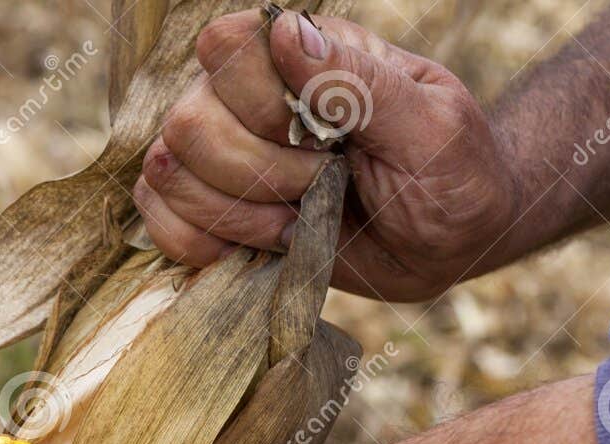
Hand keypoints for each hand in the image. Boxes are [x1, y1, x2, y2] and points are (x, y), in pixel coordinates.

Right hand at [133, 11, 521, 301]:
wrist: (450, 243)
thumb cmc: (453, 174)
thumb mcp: (430, 126)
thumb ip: (358, 82)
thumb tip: (288, 30)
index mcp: (304, 58)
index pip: (224, 47)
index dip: (256, 102)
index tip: (321, 138)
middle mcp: (247, 99)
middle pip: (187, 121)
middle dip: (255, 172)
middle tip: (317, 187)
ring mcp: (222, 155)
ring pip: (165, 171)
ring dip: (232, 214)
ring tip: (291, 224)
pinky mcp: (209, 209)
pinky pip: (156, 217)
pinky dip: (197, 243)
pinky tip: (255, 248)